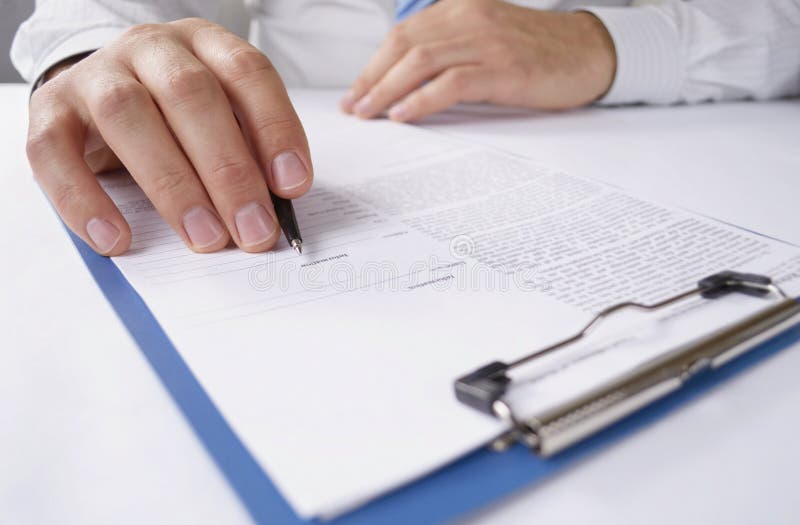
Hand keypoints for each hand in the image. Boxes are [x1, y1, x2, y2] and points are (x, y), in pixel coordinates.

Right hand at [27, 18, 312, 254]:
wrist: (99, 95)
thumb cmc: (175, 116)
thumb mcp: (221, 119)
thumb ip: (247, 151)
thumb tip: (274, 208)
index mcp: (204, 44)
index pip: (247, 72)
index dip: (275, 128)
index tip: (293, 185)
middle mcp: (150, 49)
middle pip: (190, 96)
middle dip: (229, 171)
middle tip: (254, 230)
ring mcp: (96, 75)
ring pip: (128, 116)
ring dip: (173, 186)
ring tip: (206, 238)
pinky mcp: (50, 111)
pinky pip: (55, 153)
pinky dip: (85, 201)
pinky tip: (118, 240)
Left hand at [341, 0, 615, 120]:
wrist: (589, 52)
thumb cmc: (536, 50)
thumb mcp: (486, 36)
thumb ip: (449, 47)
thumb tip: (405, 79)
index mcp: (461, 8)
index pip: (403, 34)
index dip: (373, 64)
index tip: (354, 91)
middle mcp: (470, 18)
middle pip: (404, 46)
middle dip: (371, 79)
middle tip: (352, 107)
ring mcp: (488, 42)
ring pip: (421, 62)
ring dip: (387, 90)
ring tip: (369, 114)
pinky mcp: (505, 69)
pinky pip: (451, 82)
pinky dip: (421, 99)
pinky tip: (403, 115)